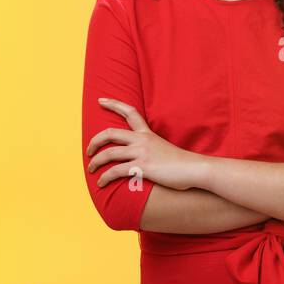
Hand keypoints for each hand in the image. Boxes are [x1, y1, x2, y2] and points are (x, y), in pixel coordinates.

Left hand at [86, 98, 206, 190]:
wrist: (195, 169)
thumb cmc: (183, 163)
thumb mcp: (165, 149)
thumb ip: (152, 149)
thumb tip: (144, 156)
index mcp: (148, 134)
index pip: (130, 112)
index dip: (113, 104)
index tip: (100, 100)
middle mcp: (142, 140)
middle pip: (110, 133)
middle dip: (94, 141)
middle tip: (88, 150)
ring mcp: (142, 153)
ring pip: (109, 153)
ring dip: (95, 162)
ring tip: (91, 169)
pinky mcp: (142, 167)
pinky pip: (115, 171)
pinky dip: (105, 177)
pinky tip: (101, 183)